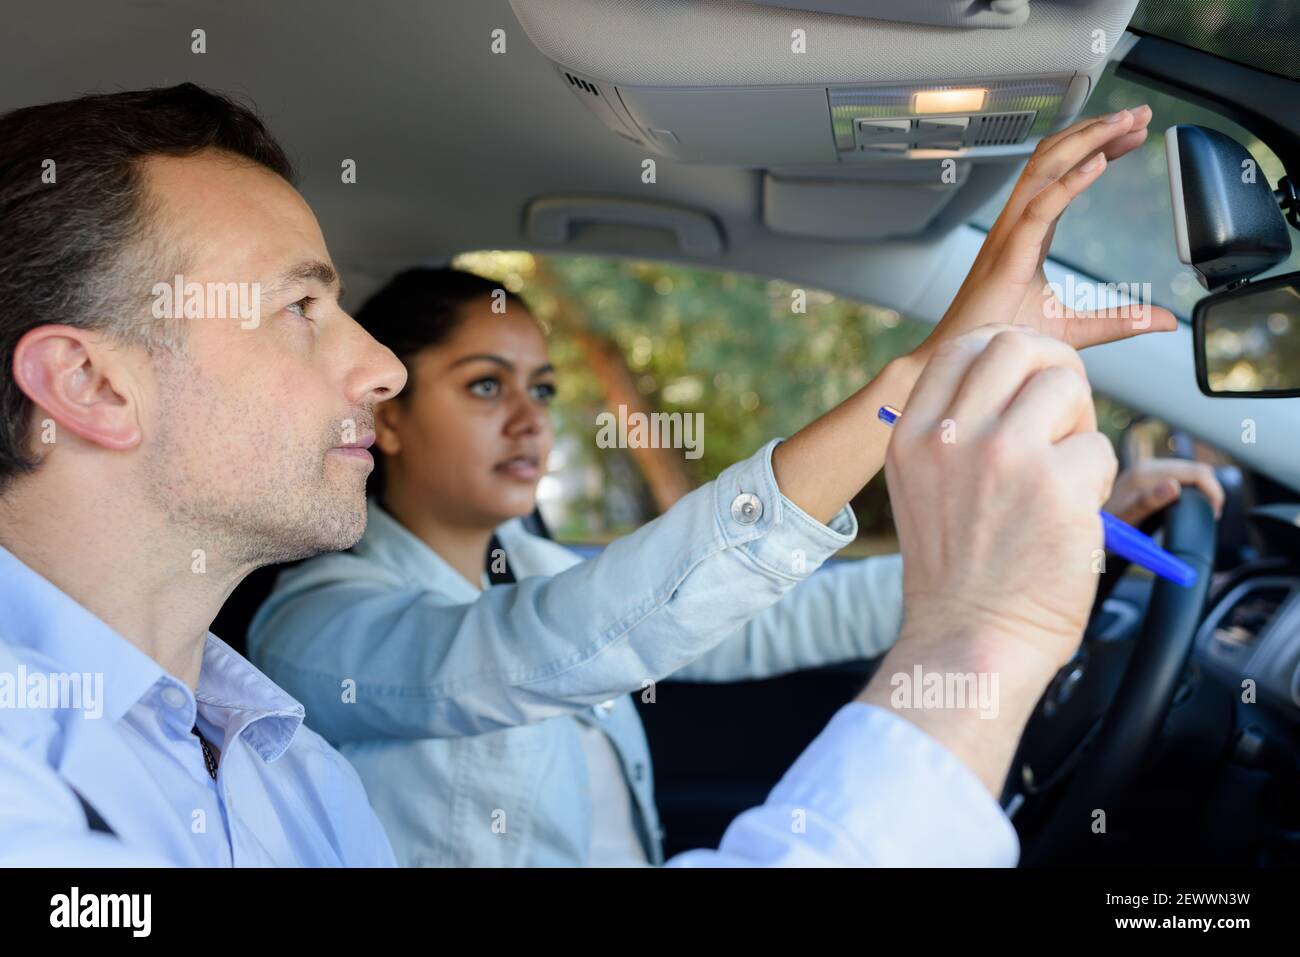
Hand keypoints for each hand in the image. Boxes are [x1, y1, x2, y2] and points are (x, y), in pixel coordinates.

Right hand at [859, 325, 1117, 792]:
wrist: (970, 641)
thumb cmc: (955, 576)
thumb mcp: (920, 489)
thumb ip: (951, 432)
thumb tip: (1015, 384)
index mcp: (913, 437)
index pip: (963, 348)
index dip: (1007, 353)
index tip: (1027, 379)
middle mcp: (953, 437)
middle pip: (1018, 346)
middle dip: (1052, 371)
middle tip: (1063, 414)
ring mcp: (1004, 456)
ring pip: (1065, 386)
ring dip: (1079, 424)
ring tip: (1066, 473)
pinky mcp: (1057, 484)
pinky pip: (1102, 449)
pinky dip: (1098, 482)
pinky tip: (1071, 518)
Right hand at [922, 106, 1176, 356]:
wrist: (968, 363)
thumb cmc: (1002, 342)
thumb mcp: (1077, 329)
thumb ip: (1122, 320)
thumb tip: (1164, 322)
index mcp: (1029, 234)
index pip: (1063, 174)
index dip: (1097, 147)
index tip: (1132, 133)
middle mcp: (1017, 226)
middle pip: (1054, 159)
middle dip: (1096, 130)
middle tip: (1138, 114)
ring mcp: (1009, 236)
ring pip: (1045, 170)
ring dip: (1086, 141)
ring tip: (1122, 123)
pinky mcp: (1008, 255)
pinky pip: (1039, 207)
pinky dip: (1069, 182)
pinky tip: (1099, 163)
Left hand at [1104, 457, 1224, 524]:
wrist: (1086, 527)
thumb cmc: (1105, 528)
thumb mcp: (1127, 519)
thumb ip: (1148, 502)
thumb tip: (1173, 486)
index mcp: (1146, 473)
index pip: (1196, 472)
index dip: (1213, 491)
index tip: (1214, 514)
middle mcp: (1147, 466)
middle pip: (1196, 470)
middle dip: (1211, 490)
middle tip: (1212, 516)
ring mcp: (1147, 470)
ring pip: (1190, 472)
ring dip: (1203, 489)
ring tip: (1205, 512)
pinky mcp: (1147, 477)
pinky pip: (1180, 477)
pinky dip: (1192, 489)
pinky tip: (1190, 505)